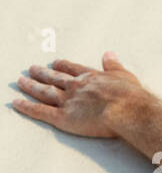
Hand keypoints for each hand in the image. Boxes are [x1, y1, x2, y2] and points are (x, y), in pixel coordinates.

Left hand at [11, 51, 144, 137]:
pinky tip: (17, 103)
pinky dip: (28, 107)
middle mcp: (76, 87)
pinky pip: (41, 111)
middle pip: (55, 78)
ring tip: (22, 82)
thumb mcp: (124, 76)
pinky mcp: (63, 117)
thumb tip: (109, 54)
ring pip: (45, 92)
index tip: (56, 62)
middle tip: (32, 69)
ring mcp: (68, 101)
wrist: (129, 110)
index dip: (63, 66)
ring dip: (32, 86)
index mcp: (91, 77)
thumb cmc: (132, 97)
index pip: (73, 69)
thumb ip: (113, 66)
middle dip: (43, 73)